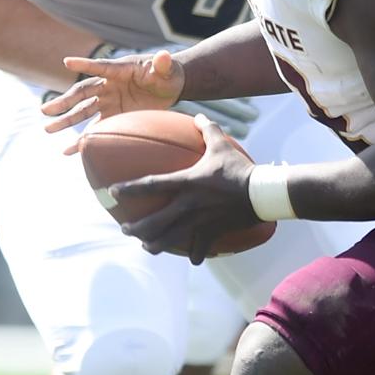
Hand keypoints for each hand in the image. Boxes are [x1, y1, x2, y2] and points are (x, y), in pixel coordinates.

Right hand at [42, 49, 184, 149]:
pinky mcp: (114, 117)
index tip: (67, 62)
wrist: (168, 88)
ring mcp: (109, 102)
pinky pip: (95, 129)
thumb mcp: (167, 69)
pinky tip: (68, 151)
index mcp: (119, 70)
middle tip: (46, 110)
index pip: (100, 67)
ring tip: (48, 129)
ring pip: (83, 112)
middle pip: (83, 93)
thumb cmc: (166, 74)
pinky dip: (83, 140)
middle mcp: (108, 86)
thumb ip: (163, 64)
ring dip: (66, 120)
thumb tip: (164, 57)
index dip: (85, 65)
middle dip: (65, 101)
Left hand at [111, 118, 261, 263]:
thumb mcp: (222, 146)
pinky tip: (192, 259)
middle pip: (153, 222)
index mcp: (186, 182)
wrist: (262, 192)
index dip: (129, 188)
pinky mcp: (213, 232)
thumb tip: (198, 115)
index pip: (150, 185)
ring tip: (147, 246)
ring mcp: (199, 221)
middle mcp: (187, 204)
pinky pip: (201, 248)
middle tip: (125, 229)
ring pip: (170, 239)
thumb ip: (208, 130)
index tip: (112, 192)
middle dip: (136, 229)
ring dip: (155, 245)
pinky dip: (196, 254)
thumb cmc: (240, 167)